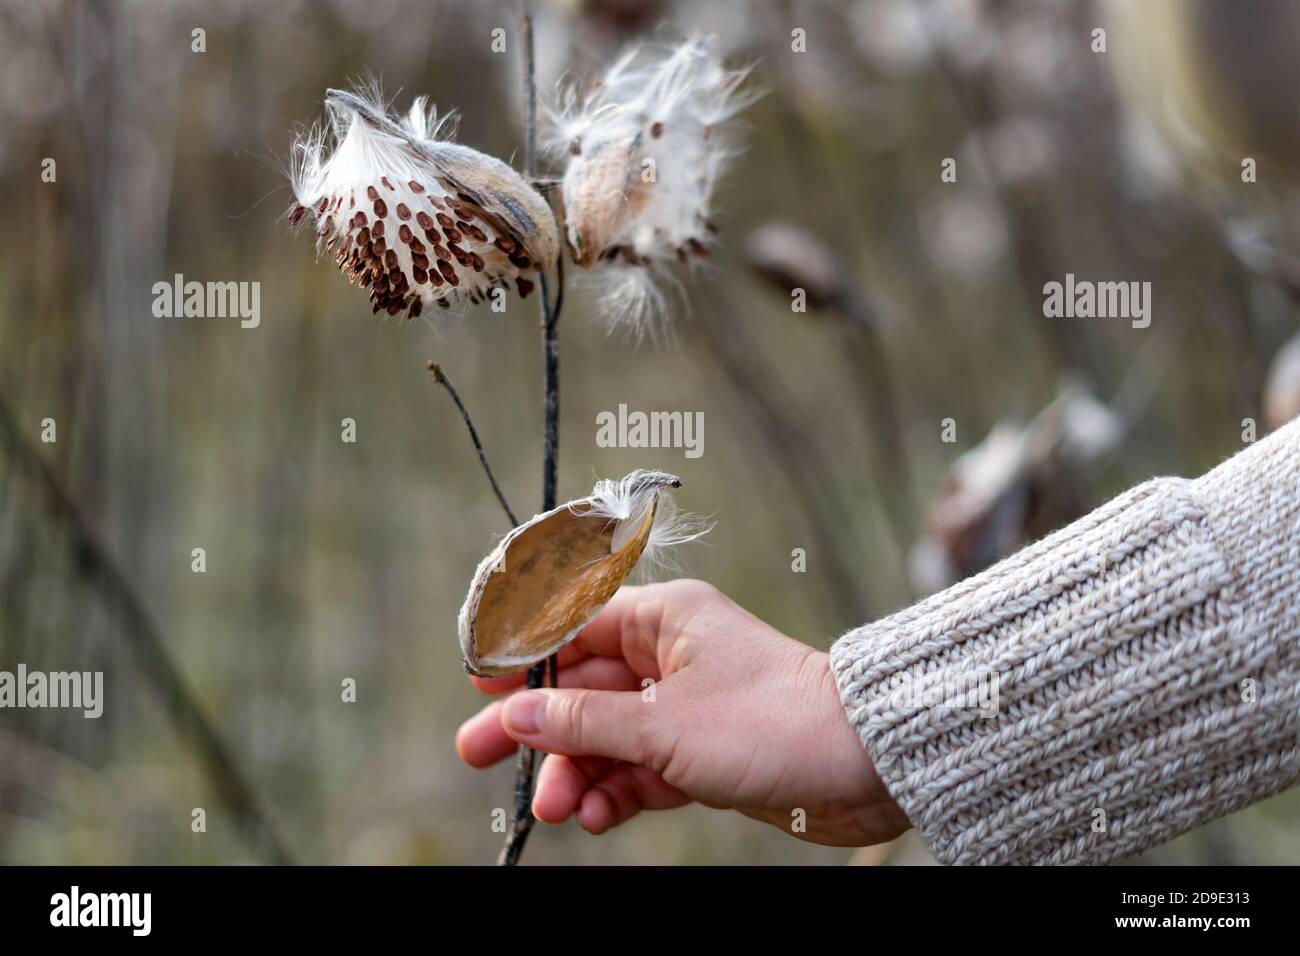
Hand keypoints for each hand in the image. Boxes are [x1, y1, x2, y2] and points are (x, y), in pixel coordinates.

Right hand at [456, 579, 908, 846]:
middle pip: (583, 687)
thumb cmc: (770, 721)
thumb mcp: (663, 724)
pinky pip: (643, 769)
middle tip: (473, 753)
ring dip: (577, 770)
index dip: (523, 657)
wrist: (864, 766)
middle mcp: (673, 656)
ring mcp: (688, 707)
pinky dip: (618, 791)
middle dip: (535, 726)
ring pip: (609, 735)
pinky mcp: (704, 753)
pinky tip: (595, 816)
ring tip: (556, 808)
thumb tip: (516, 716)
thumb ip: (585, 723)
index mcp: (666, 618)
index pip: (574, 627)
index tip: (477, 683)